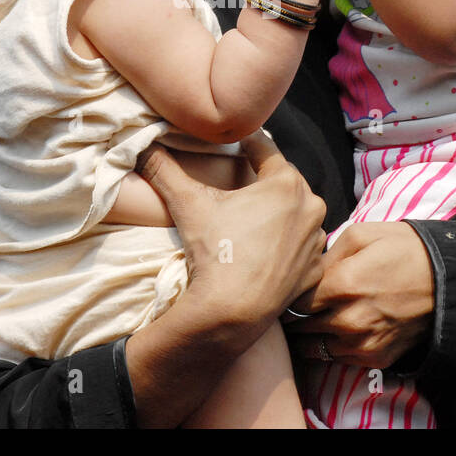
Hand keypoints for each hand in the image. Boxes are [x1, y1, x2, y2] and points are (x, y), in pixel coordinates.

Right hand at [137, 131, 327, 334]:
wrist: (232, 312)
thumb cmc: (214, 252)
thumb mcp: (187, 204)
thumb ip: (164, 169)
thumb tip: (140, 146)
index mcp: (286, 184)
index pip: (266, 150)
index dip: (247, 144)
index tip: (236, 143)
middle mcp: (311, 208)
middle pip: (285, 184)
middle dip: (264, 182)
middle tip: (242, 184)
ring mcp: (316, 242)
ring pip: (297, 216)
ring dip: (280, 215)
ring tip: (254, 222)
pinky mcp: (315, 272)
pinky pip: (302, 250)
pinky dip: (288, 248)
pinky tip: (267, 253)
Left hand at [285, 222, 433, 369]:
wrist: (447, 279)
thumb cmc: (402, 249)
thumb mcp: (361, 234)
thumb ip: (326, 255)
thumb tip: (305, 274)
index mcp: (343, 285)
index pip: (294, 302)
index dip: (289, 295)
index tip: (288, 290)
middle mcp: (350, 320)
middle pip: (300, 327)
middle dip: (294, 317)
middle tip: (291, 307)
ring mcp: (363, 343)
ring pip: (314, 348)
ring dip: (308, 336)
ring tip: (310, 320)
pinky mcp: (376, 358)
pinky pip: (338, 359)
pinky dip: (330, 347)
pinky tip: (333, 331)